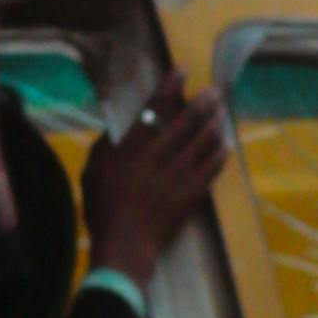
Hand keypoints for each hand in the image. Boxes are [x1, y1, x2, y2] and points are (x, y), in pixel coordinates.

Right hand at [80, 82, 229, 285]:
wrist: (124, 246)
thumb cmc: (103, 209)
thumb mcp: (91, 173)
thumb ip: (104, 148)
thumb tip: (115, 131)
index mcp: (132, 148)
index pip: (155, 108)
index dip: (169, 87)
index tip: (181, 72)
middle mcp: (158, 157)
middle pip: (186, 122)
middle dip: (203, 103)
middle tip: (215, 91)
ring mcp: (177, 176)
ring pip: (203, 143)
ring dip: (215, 125)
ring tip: (223, 113)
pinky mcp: (190, 195)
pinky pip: (211, 170)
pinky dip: (220, 155)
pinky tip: (226, 146)